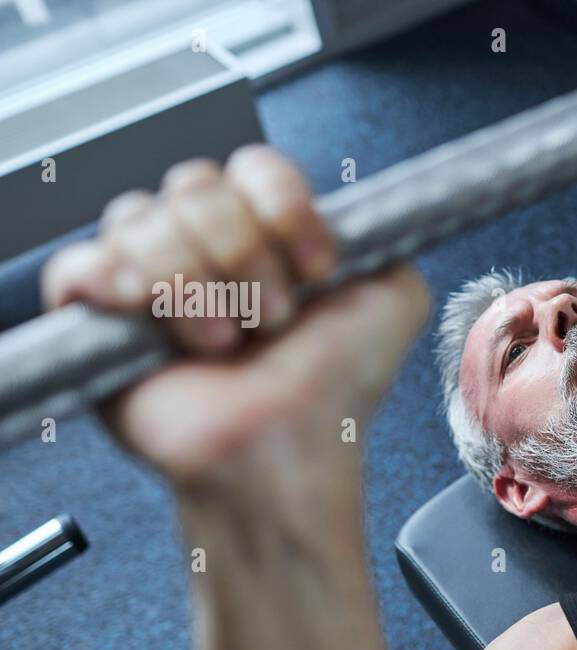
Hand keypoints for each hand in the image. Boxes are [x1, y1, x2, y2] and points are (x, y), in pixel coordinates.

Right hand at [40, 145, 429, 487]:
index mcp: (268, 233)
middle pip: (196, 184)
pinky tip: (148, 316)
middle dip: (244, 255)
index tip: (316, 267)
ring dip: (195, 286)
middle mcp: (207, 246)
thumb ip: (386, 236)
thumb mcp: (395, 299)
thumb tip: (356, 212)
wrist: (288, 449)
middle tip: (272, 320)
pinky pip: (76, 263)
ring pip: (139, 217)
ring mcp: (150, 278)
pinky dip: (113, 282)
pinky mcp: (98, 317)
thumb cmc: (336, 385)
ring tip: (225, 344)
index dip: (284, 209)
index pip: (256, 166)